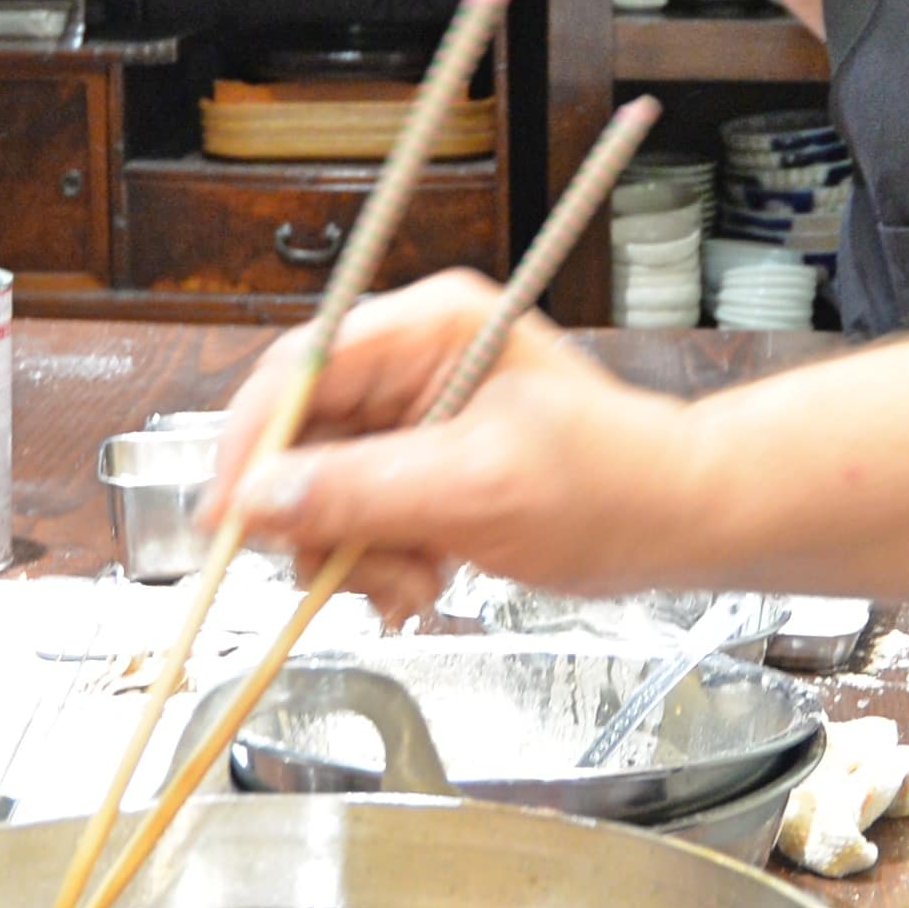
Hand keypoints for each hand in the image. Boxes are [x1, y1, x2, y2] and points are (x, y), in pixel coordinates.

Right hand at [219, 274, 728, 617]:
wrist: (679, 523)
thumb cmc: (615, 486)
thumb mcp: (479, 491)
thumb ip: (362, 493)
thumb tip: (260, 499)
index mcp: (427, 327)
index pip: (297, 370)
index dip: (250, 445)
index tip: (228, 518)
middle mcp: (411, 361)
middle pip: (300, 436)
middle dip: (319, 517)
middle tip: (348, 570)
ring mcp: (415, 416)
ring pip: (322, 489)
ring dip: (354, 552)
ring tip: (414, 580)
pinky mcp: (423, 466)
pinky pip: (358, 516)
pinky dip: (378, 561)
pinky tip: (426, 577)